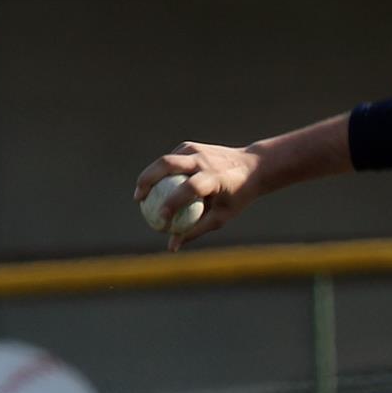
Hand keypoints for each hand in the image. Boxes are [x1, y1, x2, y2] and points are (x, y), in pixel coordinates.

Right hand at [133, 141, 260, 250]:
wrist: (253, 166)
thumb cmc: (237, 197)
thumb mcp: (221, 217)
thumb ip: (196, 230)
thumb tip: (171, 246)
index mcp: (215, 177)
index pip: (189, 189)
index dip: (172, 203)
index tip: (161, 220)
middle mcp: (203, 160)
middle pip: (168, 164)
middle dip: (148, 180)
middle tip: (139, 200)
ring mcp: (196, 150)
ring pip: (164, 160)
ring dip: (149, 175)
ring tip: (141, 194)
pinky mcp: (190, 146)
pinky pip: (170, 161)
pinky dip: (159, 173)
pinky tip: (153, 186)